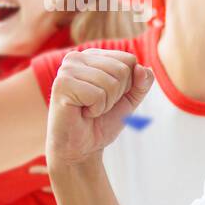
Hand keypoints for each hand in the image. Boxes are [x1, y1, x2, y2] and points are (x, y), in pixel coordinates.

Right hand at [45, 50, 152, 168]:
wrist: (81, 149)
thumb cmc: (102, 122)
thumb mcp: (130, 99)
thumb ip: (142, 82)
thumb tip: (143, 68)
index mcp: (92, 55)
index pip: (129, 60)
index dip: (127, 85)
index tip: (108, 97)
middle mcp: (77, 57)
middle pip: (122, 70)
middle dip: (117, 95)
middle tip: (97, 106)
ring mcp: (67, 69)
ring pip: (111, 83)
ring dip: (106, 104)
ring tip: (89, 110)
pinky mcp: (62, 84)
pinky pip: (97, 95)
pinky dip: (96, 109)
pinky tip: (82, 113)